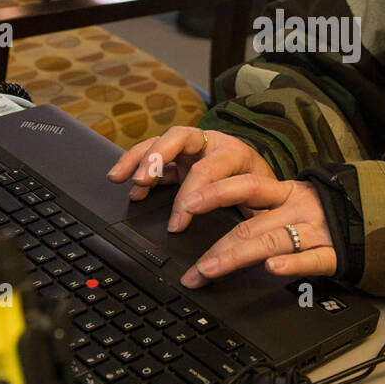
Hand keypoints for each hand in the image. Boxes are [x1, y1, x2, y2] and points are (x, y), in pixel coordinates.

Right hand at [106, 126, 277, 231]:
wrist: (264, 176)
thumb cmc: (264, 191)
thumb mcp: (264, 204)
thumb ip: (252, 216)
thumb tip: (239, 245)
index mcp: (235, 154)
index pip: (209, 169)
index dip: (191, 194)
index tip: (179, 221)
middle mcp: (212, 143)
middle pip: (181, 137)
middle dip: (158, 158)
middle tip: (142, 181)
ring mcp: (193, 147)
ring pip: (162, 141)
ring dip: (139, 158)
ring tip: (120, 178)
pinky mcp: (179, 156)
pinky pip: (154, 155)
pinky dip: (135, 165)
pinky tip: (122, 181)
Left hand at [178, 177, 336, 287]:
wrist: (371, 216)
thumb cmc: (319, 211)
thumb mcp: (290, 199)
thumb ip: (258, 206)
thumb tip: (208, 209)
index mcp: (285, 192)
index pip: (246, 186)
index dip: (216, 193)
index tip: (188, 204)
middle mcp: (297, 209)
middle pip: (251, 225)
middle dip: (216, 247)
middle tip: (191, 268)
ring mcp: (315, 231)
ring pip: (272, 242)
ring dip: (237, 257)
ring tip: (210, 270)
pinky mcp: (332, 254)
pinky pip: (311, 259)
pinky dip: (292, 265)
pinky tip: (272, 269)